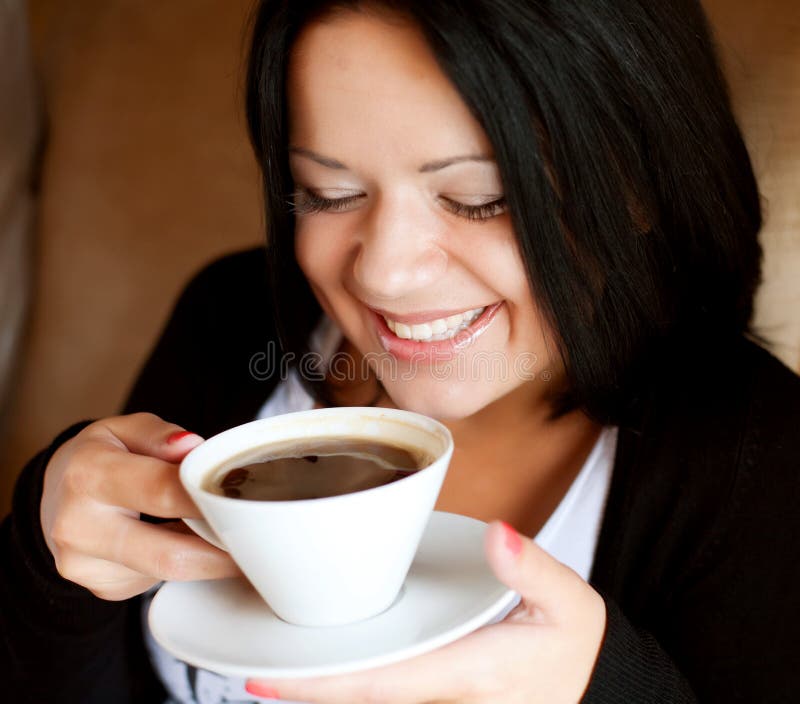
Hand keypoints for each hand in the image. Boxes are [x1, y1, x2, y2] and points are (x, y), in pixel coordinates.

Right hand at [41, 412, 240, 600]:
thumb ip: (160, 435)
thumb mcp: (124, 429)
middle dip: (223, 552)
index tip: (247, 506)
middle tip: (262, 545)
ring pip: (168, 573)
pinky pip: (157, 580)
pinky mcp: (101, 588)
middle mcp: (79, 526)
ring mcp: (86, 566)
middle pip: (169, 553)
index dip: (208, 500)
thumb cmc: (101, 457)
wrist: (53, 498)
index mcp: (90, 475)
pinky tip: (189, 543)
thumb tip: (194, 446)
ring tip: (232, 536)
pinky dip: (184, 563)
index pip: (161, 491)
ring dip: (208, 557)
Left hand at [246, 521, 605, 702]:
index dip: (321, 684)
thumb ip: (531, 568)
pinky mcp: (443, 693)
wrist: (596, 685)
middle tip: (248, 664)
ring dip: (323, 683)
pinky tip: (328, 656)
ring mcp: (443, 700)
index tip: (266, 679)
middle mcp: (447, 695)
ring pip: (372, 696)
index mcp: (471, 669)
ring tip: (272, 653)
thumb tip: (499, 535)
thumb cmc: (576, 644)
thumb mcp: (568, 600)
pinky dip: (353, 677)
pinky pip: (389, 690)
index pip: (382, 681)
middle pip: (362, 696)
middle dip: (304, 686)